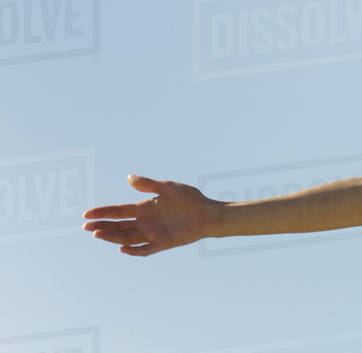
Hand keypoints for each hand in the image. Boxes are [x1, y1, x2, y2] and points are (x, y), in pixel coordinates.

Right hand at [82, 174, 222, 256]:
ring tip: (97, 233)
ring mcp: (153, 233)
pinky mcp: (162, 243)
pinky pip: (145, 249)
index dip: (103, 212)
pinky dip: (134, 250)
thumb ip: (149, 184)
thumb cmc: (190, 199)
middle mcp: (145, 222)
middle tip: (85, 226)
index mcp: (144, 208)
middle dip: (102, 225)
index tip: (86, 214)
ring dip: (112, 236)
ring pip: (127, 238)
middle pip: (119, 226)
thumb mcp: (169, 188)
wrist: (208, 213)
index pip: (118, 211)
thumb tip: (129, 178)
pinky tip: (122, 249)